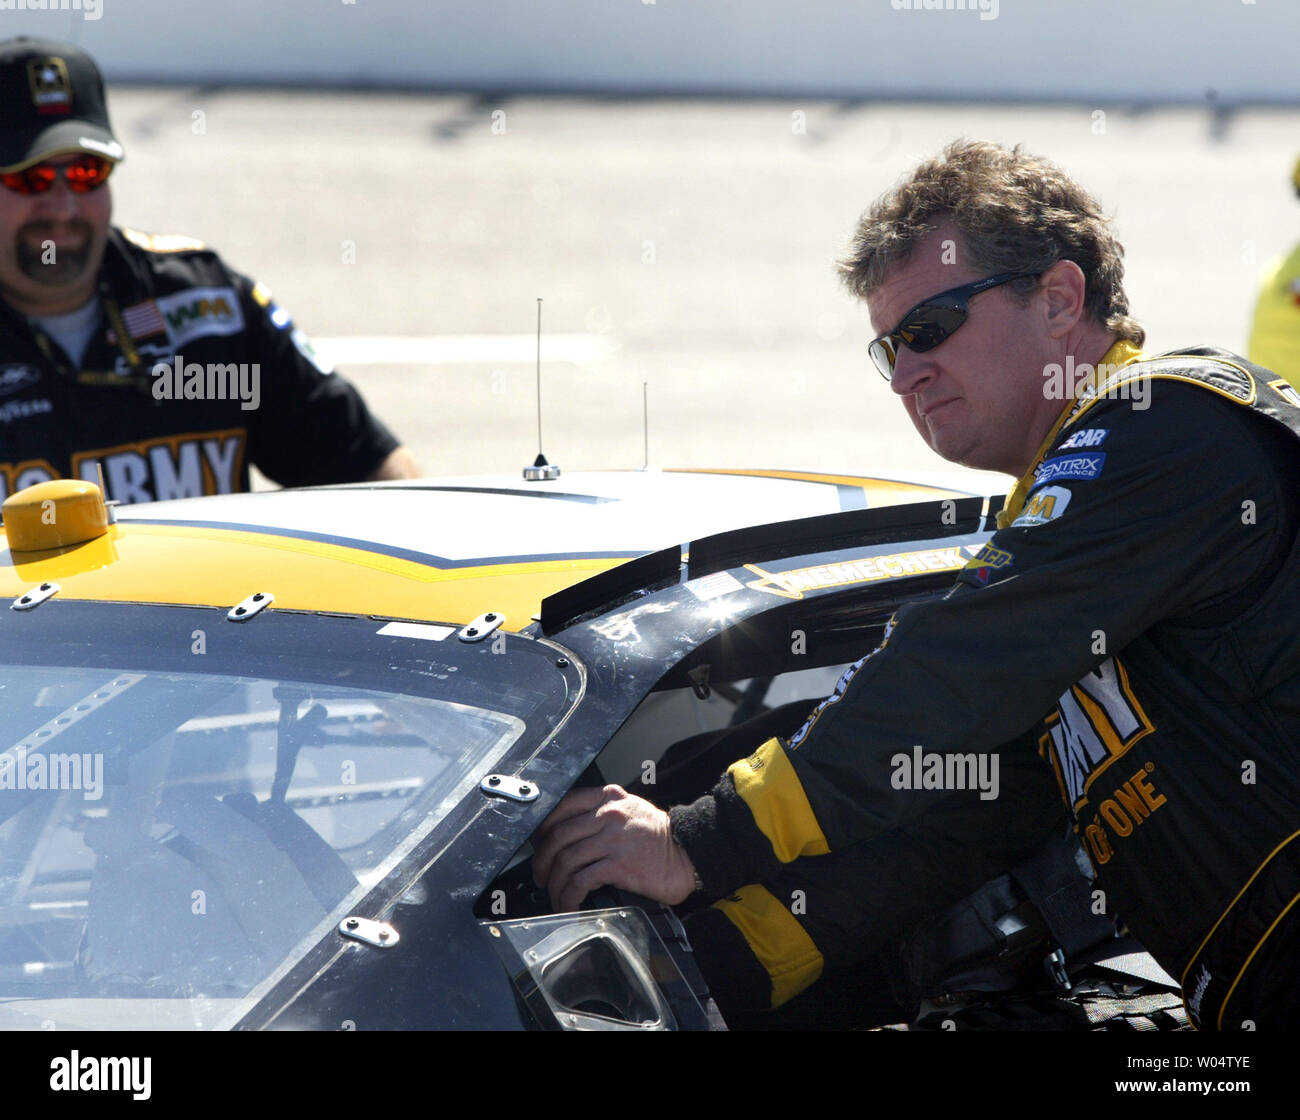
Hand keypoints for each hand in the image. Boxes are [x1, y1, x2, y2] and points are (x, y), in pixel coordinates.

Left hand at [531, 785, 697, 911]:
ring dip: (554, 884)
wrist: (688, 854)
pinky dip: (568, 896)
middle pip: (558, 836)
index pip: (562, 805)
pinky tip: (569, 905)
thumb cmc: (659, 836)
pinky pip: (580, 881)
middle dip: (542, 861)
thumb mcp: (631, 809)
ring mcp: (613, 840)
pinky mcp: (619, 865)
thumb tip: (569, 832)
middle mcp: (608, 815)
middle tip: (541, 876)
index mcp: (608, 798)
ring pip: (566, 860)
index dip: (542, 828)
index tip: (538, 844)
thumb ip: (603, 812)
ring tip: (555, 895)